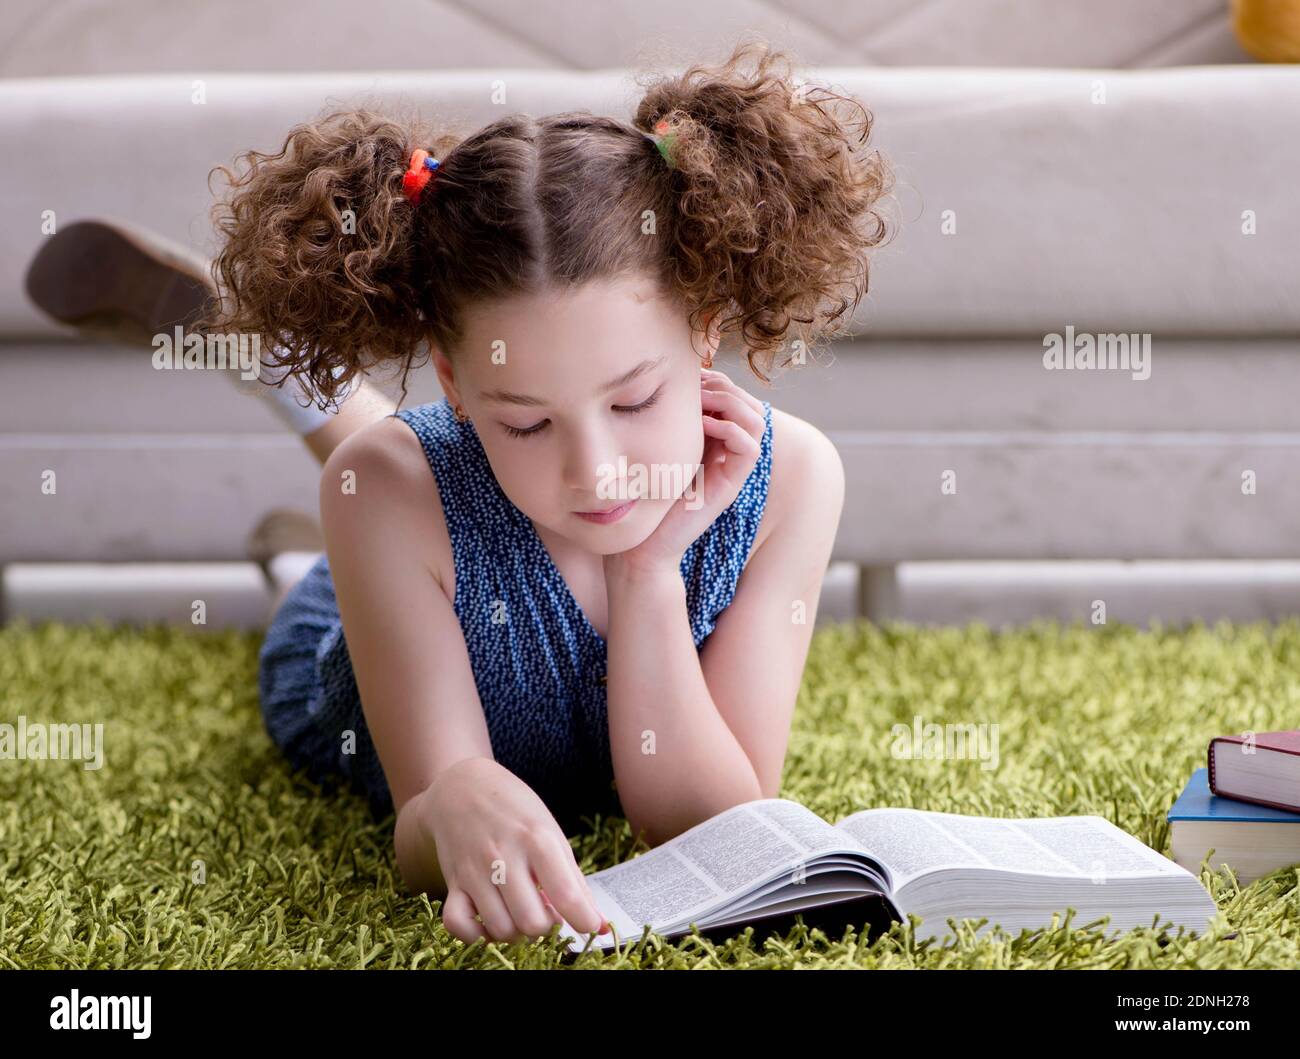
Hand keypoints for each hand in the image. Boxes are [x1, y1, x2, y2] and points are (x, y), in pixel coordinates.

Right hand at [422, 757, 609, 944]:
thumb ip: (574, 880)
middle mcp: (504, 857)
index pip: (566, 895)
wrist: (463, 786)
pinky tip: (490, 922)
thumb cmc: (515, 809)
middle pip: (532, 922)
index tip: (590, 926)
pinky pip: (458, 925)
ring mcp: (475, 871)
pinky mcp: (453, 882)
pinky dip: (476, 935)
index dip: (584, 921)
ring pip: (500, 928)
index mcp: (537, 840)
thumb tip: (599, 924)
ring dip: (516, 932)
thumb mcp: (551, 833)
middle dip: (546, 927)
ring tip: (521, 914)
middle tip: (547, 912)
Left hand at [607, 367, 765, 575]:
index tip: (689, 376)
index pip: (734, 396)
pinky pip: (750, 447)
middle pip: (748, 403)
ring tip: (700, 404)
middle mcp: (726, 453)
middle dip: (724, 386)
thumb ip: (667, 420)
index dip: (717, 379)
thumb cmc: (641, 495)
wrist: (642, 544)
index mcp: (712, 441)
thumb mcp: (654, 446)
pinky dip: (730, 429)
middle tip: (695, 387)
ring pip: (756, 420)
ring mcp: (730, 469)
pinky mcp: (729, 486)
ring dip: (731, 403)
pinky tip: (701, 426)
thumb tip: (664, 382)